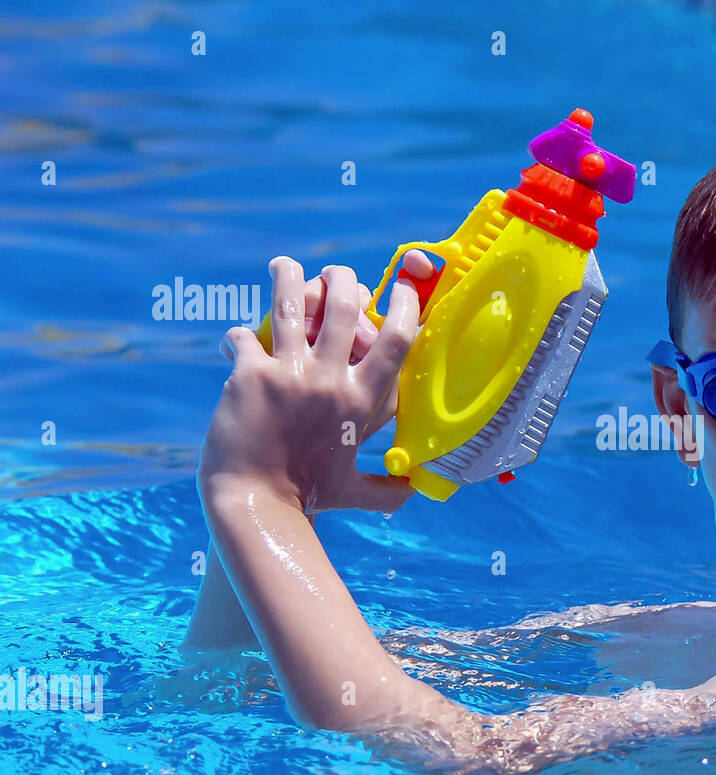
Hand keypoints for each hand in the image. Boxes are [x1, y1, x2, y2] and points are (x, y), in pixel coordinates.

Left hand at [199, 256, 421, 514]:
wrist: (254, 504)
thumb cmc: (307, 498)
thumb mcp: (353, 492)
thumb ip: (389, 490)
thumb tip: (416, 489)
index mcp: (362, 401)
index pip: (396, 339)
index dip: (405, 305)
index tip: (404, 287)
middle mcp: (330, 381)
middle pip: (345, 305)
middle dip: (342, 278)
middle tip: (335, 274)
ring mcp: (289, 374)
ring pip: (293, 303)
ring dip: (289, 277)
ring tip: (284, 266)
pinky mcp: (249, 375)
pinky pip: (245, 336)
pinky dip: (239, 336)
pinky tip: (236, 342)